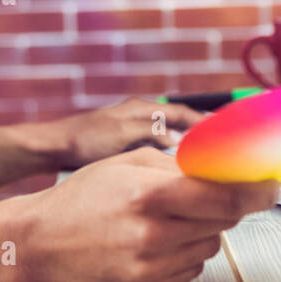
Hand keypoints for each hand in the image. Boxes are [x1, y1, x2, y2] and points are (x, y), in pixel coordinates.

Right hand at [23, 146, 280, 281]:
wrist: (39, 244)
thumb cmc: (83, 198)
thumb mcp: (127, 165)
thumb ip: (179, 166)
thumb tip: (226, 165)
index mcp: (151, 195)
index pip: (226, 197)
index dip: (258, 191)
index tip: (274, 186)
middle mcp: (154, 235)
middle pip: (223, 222)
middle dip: (225, 206)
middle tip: (209, 196)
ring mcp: (152, 269)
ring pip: (209, 246)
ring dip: (201, 230)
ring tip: (163, 219)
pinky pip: (190, 269)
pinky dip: (183, 253)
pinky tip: (153, 242)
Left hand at [38, 95, 206, 168]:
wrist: (54, 147)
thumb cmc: (84, 139)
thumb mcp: (122, 135)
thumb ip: (154, 133)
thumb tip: (184, 137)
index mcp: (142, 108)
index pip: (183, 112)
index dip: (205, 122)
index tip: (226, 132)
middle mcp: (141, 116)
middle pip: (179, 124)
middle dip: (199, 136)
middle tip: (220, 150)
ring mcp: (133, 131)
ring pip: (168, 138)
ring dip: (184, 148)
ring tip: (203, 164)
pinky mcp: (126, 146)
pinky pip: (155, 150)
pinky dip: (168, 158)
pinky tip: (173, 172)